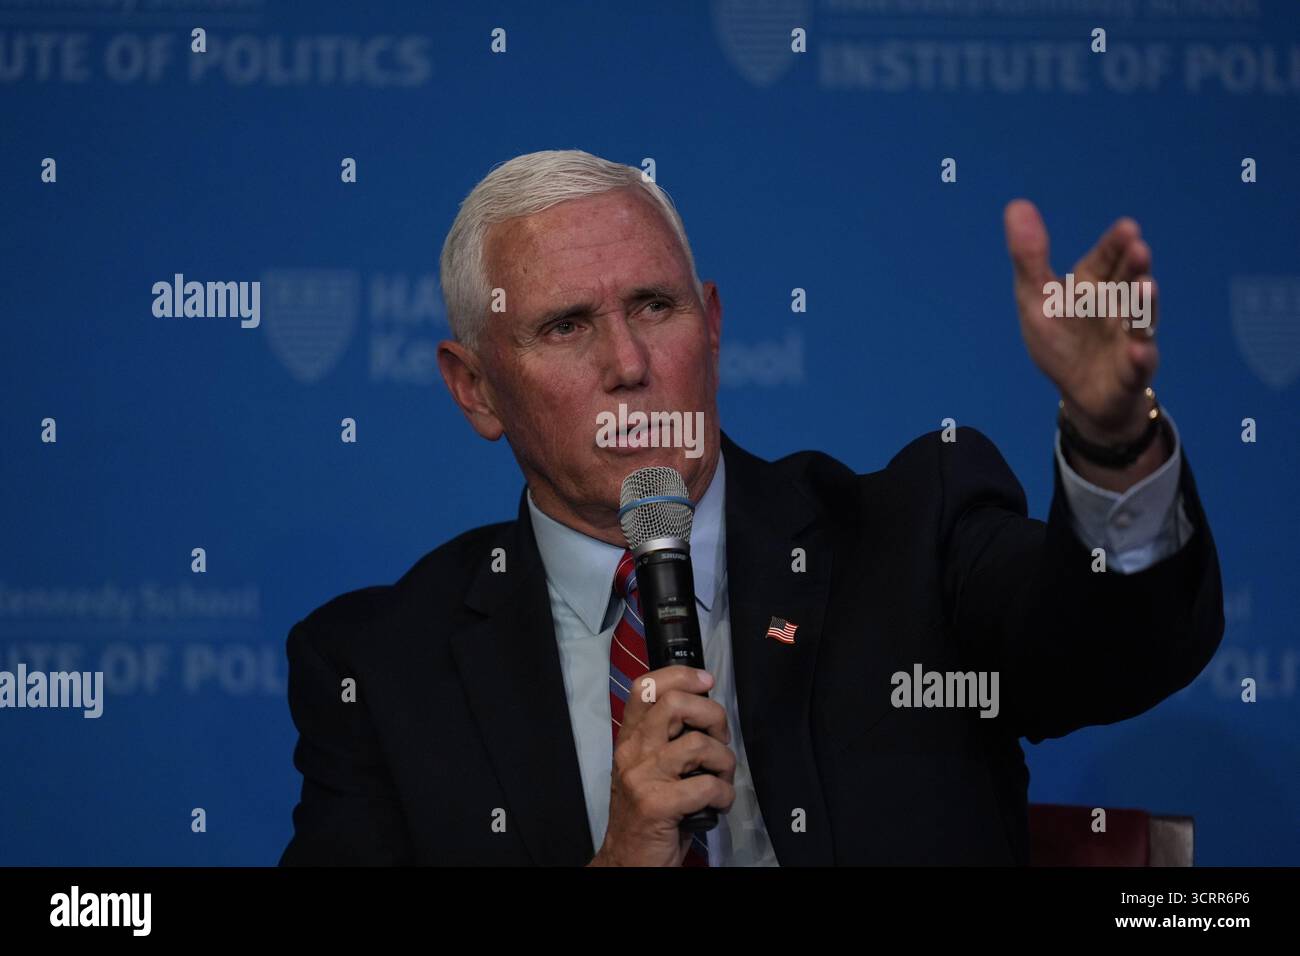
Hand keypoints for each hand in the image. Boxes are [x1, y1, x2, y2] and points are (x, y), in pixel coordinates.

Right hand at [587, 665, 735, 866]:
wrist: (627, 861)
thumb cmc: (646, 817)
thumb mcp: (648, 770)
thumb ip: (666, 741)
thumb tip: (706, 715)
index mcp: (629, 740)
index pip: (645, 688)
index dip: (680, 676)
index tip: (706, 681)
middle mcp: (631, 753)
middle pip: (675, 704)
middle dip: (713, 716)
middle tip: (720, 738)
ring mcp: (642, 778)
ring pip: (699, 744)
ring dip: (725, 762)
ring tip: (721, 778)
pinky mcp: (657, 805)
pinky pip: (708, 786)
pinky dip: (724, 795)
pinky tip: (718, 804)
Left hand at [1003, 199, 1159, 444]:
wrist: (1081, 393)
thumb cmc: (1062, 339)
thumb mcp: (1037, 298)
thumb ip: (1030, 257)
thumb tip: (1016, 204)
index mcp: (1093, 285)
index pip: (1106, 259)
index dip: (1115, 244)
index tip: (1127, 227)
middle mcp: (1118, 305)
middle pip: (1127, 283)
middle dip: (1133, 266)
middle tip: (1139, 248)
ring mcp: (1129, 338)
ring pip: (1140, 319)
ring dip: (1143, 305)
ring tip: (1148, 287)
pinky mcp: (1131, 373)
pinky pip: (1138, 365)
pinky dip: (1140, 357)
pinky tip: (1138, 349)